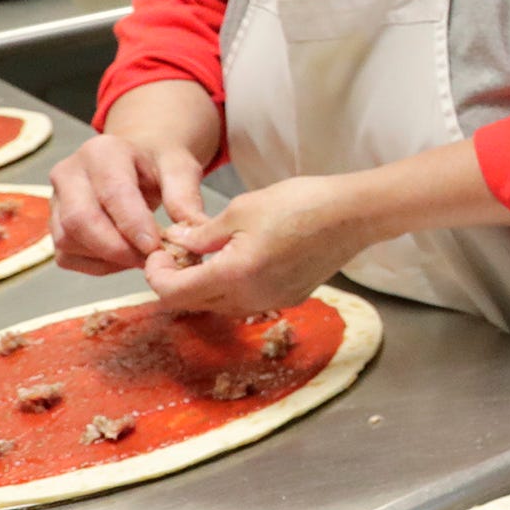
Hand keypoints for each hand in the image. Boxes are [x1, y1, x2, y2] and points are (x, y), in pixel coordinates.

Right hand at [50, 129, 211, 275]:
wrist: (135, 161)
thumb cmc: (156, 164)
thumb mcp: (179, 169)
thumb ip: (186, 197)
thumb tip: (195, 233)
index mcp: (102, 152)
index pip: (112, 193)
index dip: (133, 225)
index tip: (155, 247)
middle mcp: (69, 173)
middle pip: (80, 220)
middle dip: (117, 248)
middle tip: (150, 260)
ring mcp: (56, 200)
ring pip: (69, 241)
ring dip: (108, 258)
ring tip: (142, 256)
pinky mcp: (54, 225)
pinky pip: (67, 256)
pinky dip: (97, 265)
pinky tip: (124, 258)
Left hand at [141, 176, 371, 314]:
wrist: (354, 215)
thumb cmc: (301, 204)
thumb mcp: (241, 209)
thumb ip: (203, 233)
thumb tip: (178, 242)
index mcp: (234, 275)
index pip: (173, 292)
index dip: (155, 274)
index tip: (158, 253)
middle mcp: (251, 298)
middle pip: (193, 304)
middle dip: (176, 280)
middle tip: (176, 252)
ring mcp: (272, 302)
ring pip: (219, 305)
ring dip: (203, 285)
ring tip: (206, 254)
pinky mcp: (289, 298)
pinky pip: (246, 300)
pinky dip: (231, 286)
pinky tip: (239, 259)